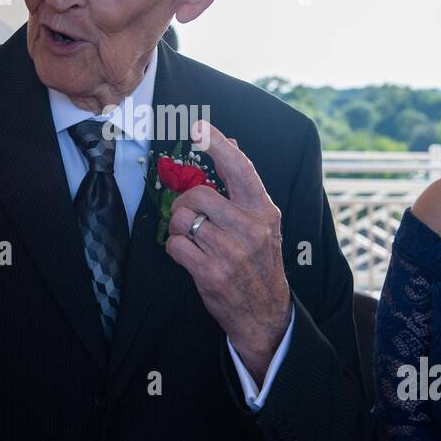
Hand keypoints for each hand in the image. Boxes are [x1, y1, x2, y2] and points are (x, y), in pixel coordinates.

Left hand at [166, 120, 290, 382]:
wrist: (265, 312)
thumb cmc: (260, 262)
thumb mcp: (263, 223)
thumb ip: (244, 188)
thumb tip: (232, 144)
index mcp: (264, 211)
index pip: (240, 169)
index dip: (218, 145)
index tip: (200, 128)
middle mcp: (251, 228)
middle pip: (198, 195)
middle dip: (185, 204)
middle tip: (191, 217)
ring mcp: (232, 252)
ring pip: (183, 220)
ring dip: (180, 229)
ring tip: (195, 240)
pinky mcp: (212, 274)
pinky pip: (175, 245)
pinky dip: (176, 248)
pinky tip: (190, 256)